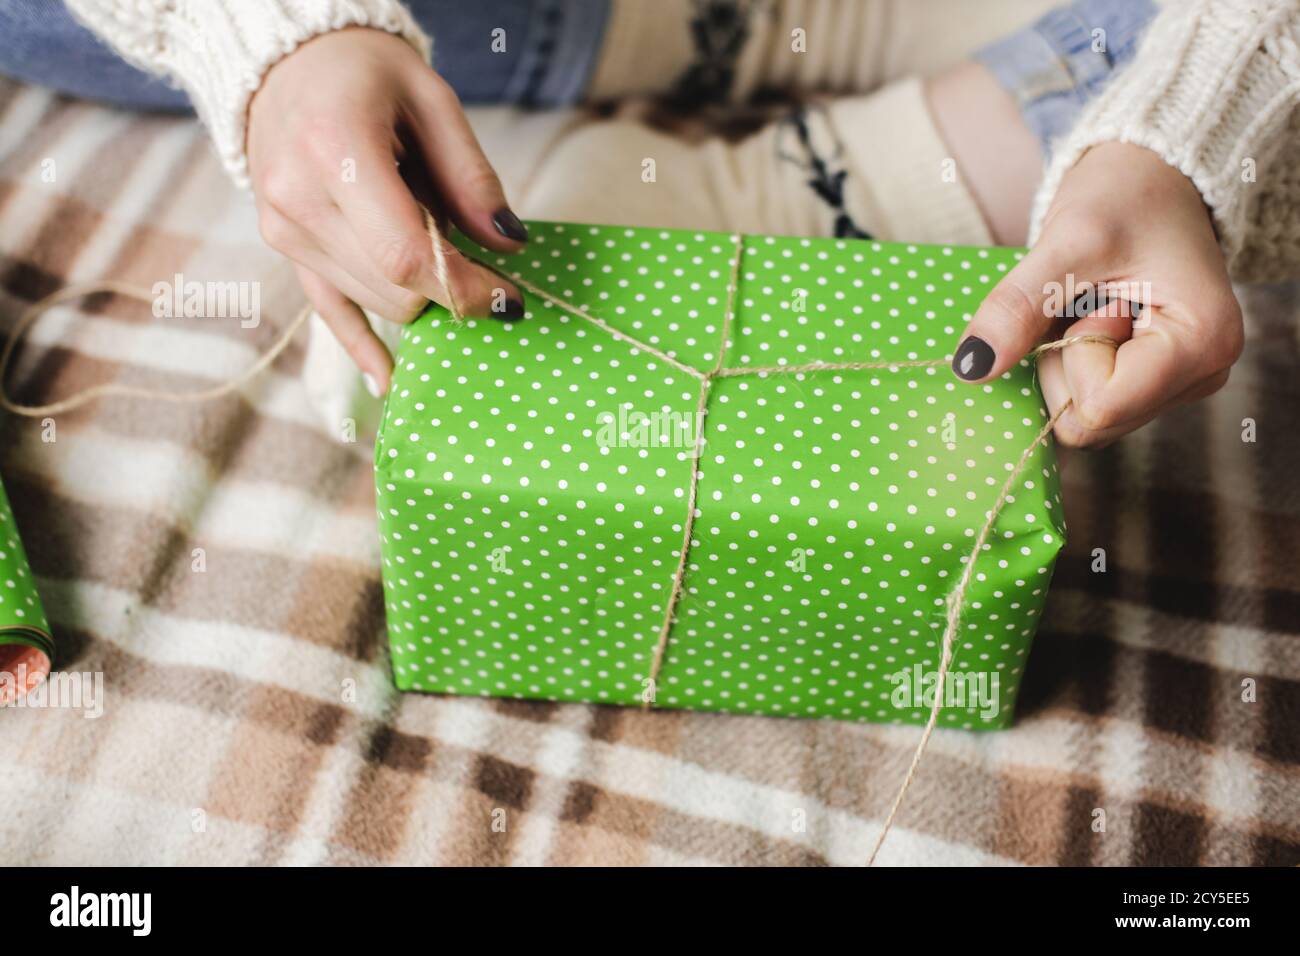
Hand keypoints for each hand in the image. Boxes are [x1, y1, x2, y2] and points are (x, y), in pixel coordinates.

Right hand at [247, 28, 526, 393]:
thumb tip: (509, 247)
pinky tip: (390, 381)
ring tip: (435, 244)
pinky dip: (364, 345)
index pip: (408, 257)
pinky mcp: (284, 247)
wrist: (286, 59)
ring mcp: (284, 230)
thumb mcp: (432, 102)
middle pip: (395, 289)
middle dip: (452, 289)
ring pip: (375, 303)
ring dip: (420, 293)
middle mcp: (299, 199)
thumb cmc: (366, 72)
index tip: (511, 297)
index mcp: (337, 152)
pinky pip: (329, 311)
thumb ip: (471, 179)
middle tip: (486, 266)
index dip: (467, 289)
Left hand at [950, 142, 1243, 446]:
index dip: (1072, 357)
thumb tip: (971, 368)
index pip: (1100, 407)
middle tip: (1085, 301)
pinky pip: (1091, 402)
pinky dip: (1073, 364)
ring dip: (1066, 362)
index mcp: (1203, 345)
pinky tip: (1089, 319)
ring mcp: (1182, 382)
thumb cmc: (1126, 195)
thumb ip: (1018, 306)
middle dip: (1065, 363)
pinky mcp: (1158, 381)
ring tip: (1090, 304)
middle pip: (1091, 420)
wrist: (1153, 175)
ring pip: (1087, 417)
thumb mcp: (1068, 243)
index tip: (1092, 300)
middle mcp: (1204, 374)